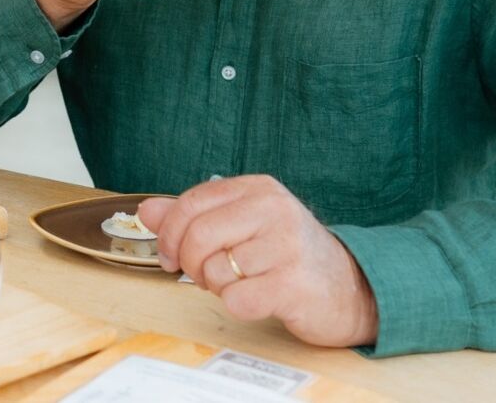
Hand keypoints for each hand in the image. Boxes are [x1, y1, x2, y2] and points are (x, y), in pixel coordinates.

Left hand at [139, 177, 378, 348]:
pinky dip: (239, 305)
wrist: (349, 288)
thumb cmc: (287, 255)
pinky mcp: (293, 284)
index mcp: (258, 189)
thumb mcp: (242, 224)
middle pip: (197, 237)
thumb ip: (193, 216)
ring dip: (219, 287)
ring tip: (243, 283)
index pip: (191, 203)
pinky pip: (237, 299)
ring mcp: (286, 246)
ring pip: (215, 271)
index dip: (168, 234)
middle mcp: (274, 210)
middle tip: (203, 276)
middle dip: (189, 264)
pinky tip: (259, 298)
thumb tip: (146, 211)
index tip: (168, 255)